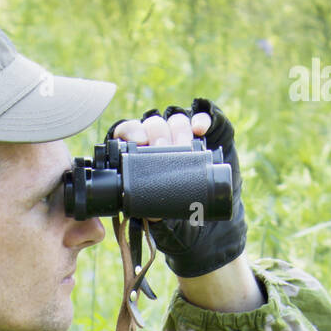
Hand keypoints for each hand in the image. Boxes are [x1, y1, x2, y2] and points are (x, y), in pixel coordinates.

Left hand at [108, 99, 247, 279]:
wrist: (201, 206)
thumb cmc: (171, 204)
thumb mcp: (159, 207)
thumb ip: (154, 208)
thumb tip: (153, 213)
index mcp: (139, 152)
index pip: (129, 131)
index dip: (132, 132)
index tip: (139, 141)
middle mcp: (157, 137)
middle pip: (154, 124)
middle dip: (158, 134)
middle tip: (163, 149)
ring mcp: (179, 133)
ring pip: (175, 119)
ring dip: (178, 129)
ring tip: (185, 146)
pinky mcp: (201, 131)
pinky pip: (201, 117)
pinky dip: (201, 119)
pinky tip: (200, 129)